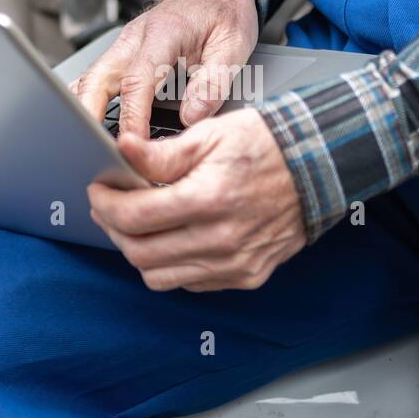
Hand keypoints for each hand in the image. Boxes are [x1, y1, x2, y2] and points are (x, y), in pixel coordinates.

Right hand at [70, 0, 257, 136]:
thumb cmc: (225, 12)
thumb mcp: (234, 44)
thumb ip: (214, 82)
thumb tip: (191, 117)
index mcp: (163, 34)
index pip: (137, 81)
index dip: (132, 116)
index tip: (133, 144)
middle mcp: (135, 38)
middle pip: (97, 79)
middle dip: (88, 115)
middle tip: (89, 149)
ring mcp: (124, 45)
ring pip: (90, 79)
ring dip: (83, 110)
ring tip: (84, 144)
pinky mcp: (123, 53)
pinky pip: (96, 77)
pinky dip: (86, 100)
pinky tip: (85, 122)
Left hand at [88, 108, 305, 290]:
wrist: (320, 166)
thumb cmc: (268, 145)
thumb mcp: (211, 134)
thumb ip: (162, 153)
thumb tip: (122, 151)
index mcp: (210, 199)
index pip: (134, 217)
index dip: (105, 203)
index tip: (99, 190)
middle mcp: (222, 240)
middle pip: (139, 253)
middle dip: (114, 229)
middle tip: (109, 207)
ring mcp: (235, 264)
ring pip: (159, 277)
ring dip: (139, 252)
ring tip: (138, 225)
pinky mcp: (245, 276)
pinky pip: (190, 283)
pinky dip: (171, 264)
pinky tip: (173, 237)